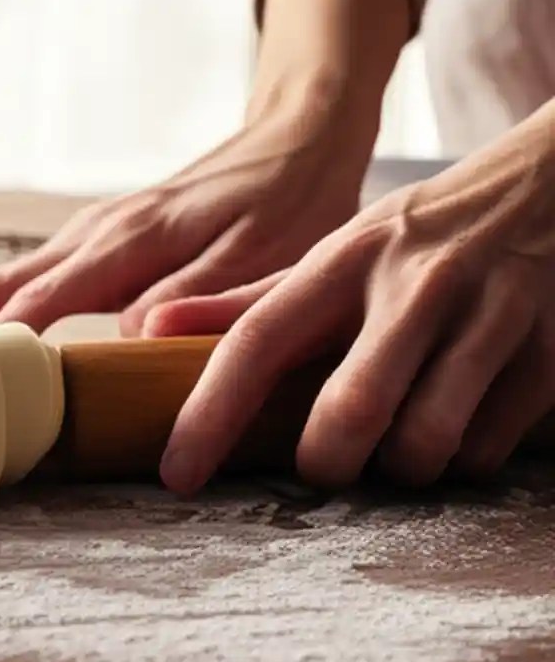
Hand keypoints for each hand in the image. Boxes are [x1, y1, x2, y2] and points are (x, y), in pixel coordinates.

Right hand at [0, 94, 375, 333]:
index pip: (43, 297)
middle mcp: (96, 231)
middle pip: (6, 284)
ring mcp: (93, 228)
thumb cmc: (286, 204)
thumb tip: (127, 338)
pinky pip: (35, 271)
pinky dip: (0, 299)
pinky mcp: (101, 234)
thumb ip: (194, 297)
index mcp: (128, 240)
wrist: (296, 139)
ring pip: (13, 275)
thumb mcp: (260, 257)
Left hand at [151, 104, 554, 491]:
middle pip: (350, 409)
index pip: (256, 341)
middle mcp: (412, 283)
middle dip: (325, 461)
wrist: (547, 186)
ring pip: (425, 442)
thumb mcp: (333, 254)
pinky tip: (459, 424)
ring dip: (399, 468)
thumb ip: (246, 301)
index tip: (178, 475)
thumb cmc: (416, 239)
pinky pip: (488, 449)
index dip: (209, 414)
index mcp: (342, 260)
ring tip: (398, 444)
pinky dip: (462, 459)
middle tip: (322, 465)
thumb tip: (147, 328)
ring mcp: (489, 314)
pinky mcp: (550, 350)